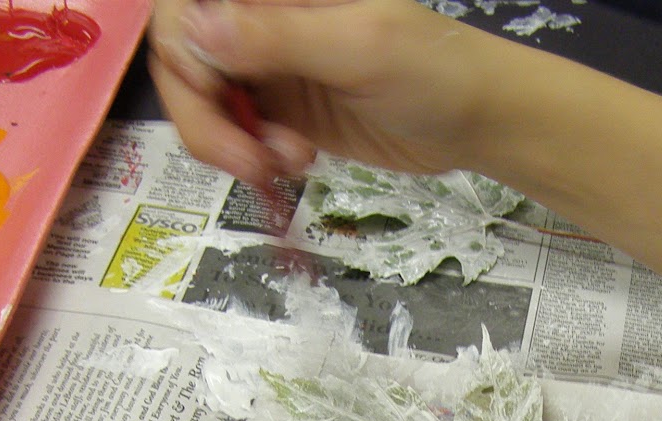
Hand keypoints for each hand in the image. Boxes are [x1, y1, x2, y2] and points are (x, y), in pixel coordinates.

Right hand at [147, 0, 503, 186]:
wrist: (477, 121)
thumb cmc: (434, 68)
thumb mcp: (358, 48)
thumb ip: (277, 38)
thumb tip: (195, 28)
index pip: (188, 7)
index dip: (184, 51)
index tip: (214, 93)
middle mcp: (263, 17)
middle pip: (185, 59)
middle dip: (204, 116)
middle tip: (250, 162)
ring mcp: (269, 64)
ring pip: (204, 101)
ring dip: (230, 143)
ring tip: (285, 164)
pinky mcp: (280, 110)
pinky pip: (236, 132)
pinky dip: (251, 155)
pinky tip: (294, 163)